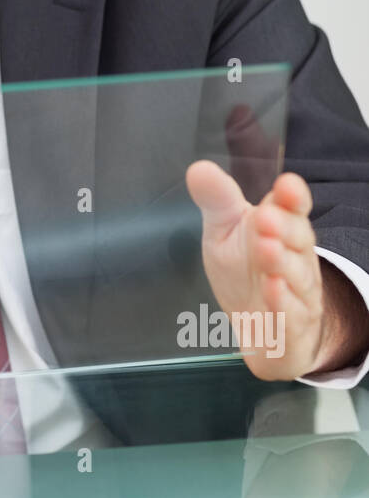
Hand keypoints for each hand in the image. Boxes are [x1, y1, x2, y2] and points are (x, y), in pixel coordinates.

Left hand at [186, 162, 331, 379]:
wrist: (259, 328)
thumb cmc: (244, 271)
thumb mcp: (224, 231)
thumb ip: (217, 200)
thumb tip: (198, 169)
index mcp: (281, 227)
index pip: (293, 207)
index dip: (292, 197)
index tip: (287, 185)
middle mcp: (296, 256)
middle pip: (298, 238)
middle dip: (284, 227)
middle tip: (266, 218)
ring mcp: (299, 291)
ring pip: (296, 275)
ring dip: (282, 262)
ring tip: (266, 249)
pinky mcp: (294, 323)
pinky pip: (291, 312)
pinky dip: (283, 301)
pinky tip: (273, 288)